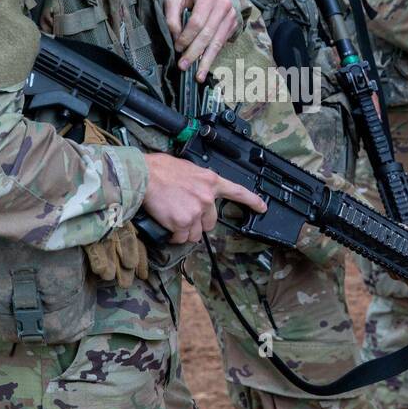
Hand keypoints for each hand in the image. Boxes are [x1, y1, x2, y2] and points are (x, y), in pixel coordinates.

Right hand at [141, 153, 266, 244]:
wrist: (145, 175)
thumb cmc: (161, 170)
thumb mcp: (189, 169)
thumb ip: (200, 182)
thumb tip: (199, 192)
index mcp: (211, 181)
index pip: (238, 192)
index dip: (252, 201)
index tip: (262, 207)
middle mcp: (207, 198)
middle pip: (210, 223)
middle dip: (198, 222)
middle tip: (183, 214)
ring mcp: (196, 212)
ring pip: (195, 234)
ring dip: (185, 231)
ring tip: (172, 218)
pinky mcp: (182, 223)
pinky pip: (181, 238)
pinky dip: (174, 236)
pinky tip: (167, 225)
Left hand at [164, 0, 238, 80]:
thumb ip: (172, 16)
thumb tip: (175, 38)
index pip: (197, 22)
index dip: (186, 37)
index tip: (177, 47)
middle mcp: (223, 5)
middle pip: (208, 34)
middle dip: (194, 52)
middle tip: (183, 66)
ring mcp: (231, 16)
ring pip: (217, 42)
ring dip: (206, 60)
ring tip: (198, 75)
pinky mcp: (233, 25)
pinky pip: (221, 43)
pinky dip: (212, 55)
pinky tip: (204, 66)